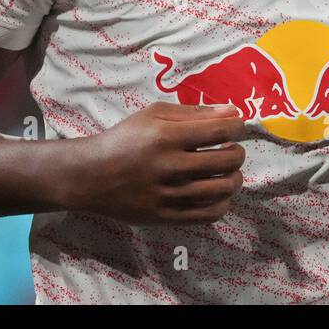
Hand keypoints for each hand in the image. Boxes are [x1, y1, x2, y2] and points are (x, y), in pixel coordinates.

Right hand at [58, 102, 246, 224]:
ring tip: (228, 172)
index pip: (220, 130)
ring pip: (223, 189)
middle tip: (232, 150)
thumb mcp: (153, 114)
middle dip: (238, 152)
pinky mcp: (165, 217)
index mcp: (167, 136)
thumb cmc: (124, 139)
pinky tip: (218, 193)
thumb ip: (194, 112)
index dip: (238, 127)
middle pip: (227, 161)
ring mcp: (168, 194)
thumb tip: (232, 112)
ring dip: (235, 178)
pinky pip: (208, 214)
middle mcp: (170, 166)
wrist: (91, 175)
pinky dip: (223, 203)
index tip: (236, 128)